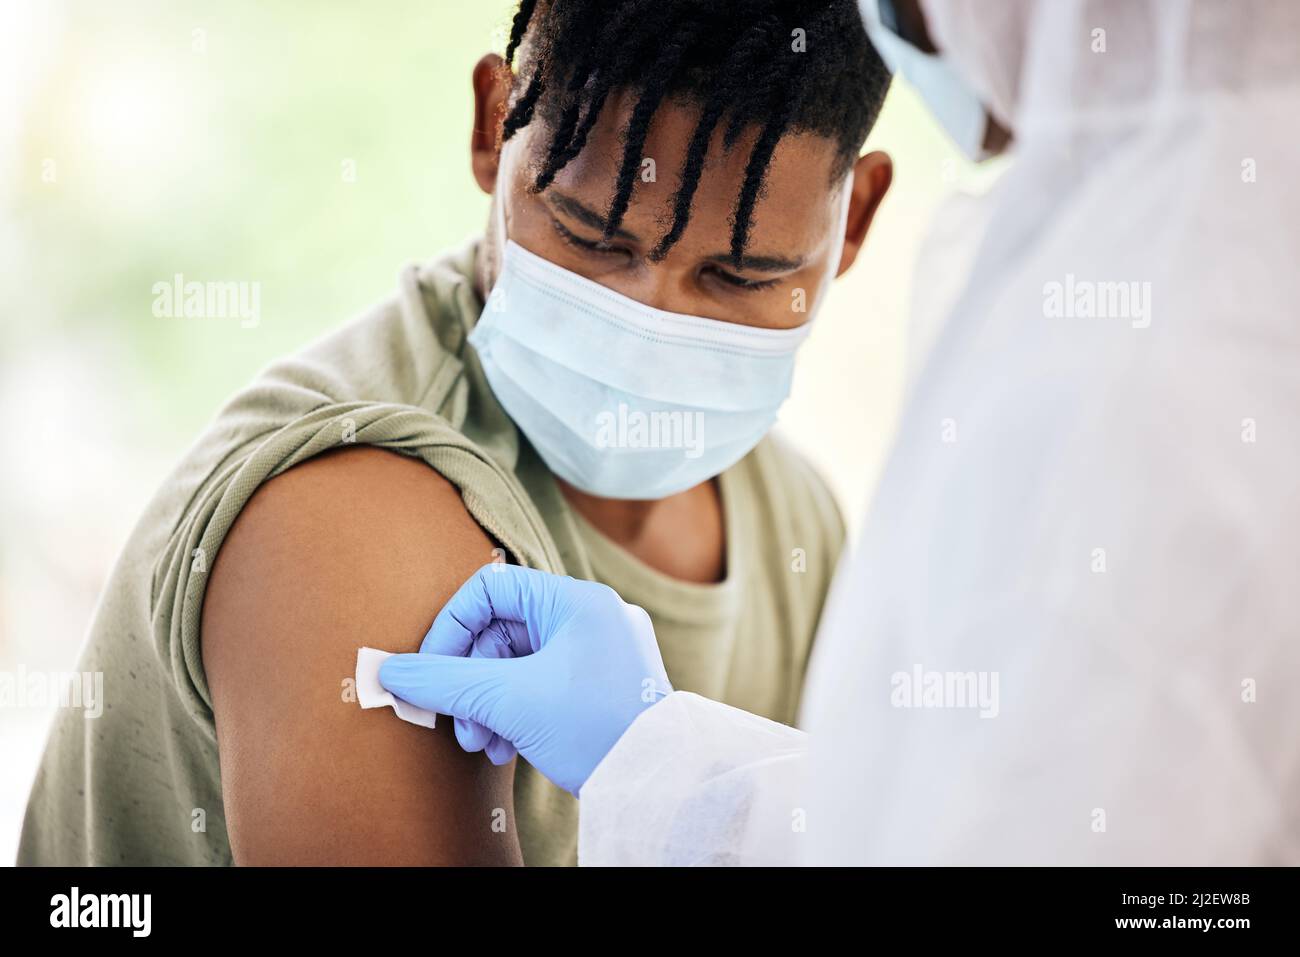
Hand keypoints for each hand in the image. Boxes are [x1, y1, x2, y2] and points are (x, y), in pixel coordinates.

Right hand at [379, 564, 671, 794]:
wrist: (657, 784)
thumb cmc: (594, 731)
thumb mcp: (509, 702)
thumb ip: (445, 681)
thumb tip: (390, 671)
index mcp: (578, 601)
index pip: (490, 589)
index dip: (451, 628)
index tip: (431, 672)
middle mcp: (593, 616)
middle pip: (502, 630)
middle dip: (470, 681)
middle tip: (460, 725)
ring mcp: (602, 650)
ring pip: (520, 662)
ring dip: (489, 702)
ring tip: (482, 743)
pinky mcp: (605, 683)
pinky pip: (545, 682)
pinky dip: (517, 710)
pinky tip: (506, 748)